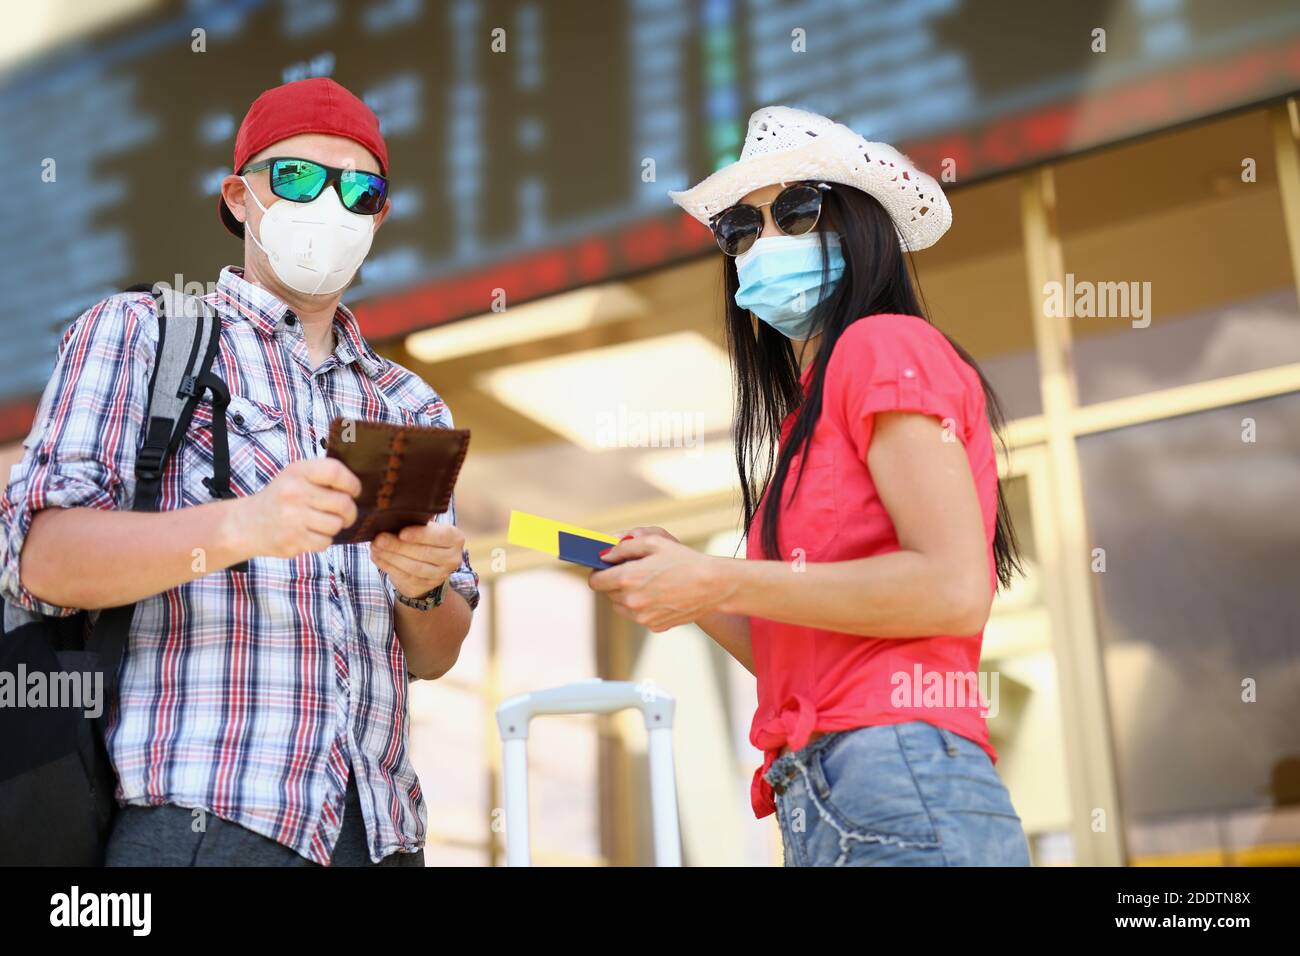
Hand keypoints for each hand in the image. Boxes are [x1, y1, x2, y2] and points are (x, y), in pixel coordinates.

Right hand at [235, 458, 359, 558]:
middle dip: (350, 512)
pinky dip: (323, 541)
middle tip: (345, 515)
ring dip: (335, 527)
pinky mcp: (293, 540)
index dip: (352, 483)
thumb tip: (357, 487)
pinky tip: (310, 534)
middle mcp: (295, 492)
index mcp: (298, 471)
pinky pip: (325, 542)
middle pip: (343, 503)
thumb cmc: (280, 498)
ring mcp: (293, 517)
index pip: (335, 472)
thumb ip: (322, 477)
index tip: (354, 491)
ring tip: (322, 523)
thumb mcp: (295, 476)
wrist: (246, 524)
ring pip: (336, 525)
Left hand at [370, 520, 464, 600]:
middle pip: (424, 553)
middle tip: (379, 539)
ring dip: (391, 557)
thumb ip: (416, 522)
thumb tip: (392, 518)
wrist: (428, 562)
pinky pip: (405, 577)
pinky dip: (389, 566)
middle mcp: (452, 558)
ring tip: (375, 547)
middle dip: (399, 546)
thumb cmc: (424, 537)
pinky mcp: (426, 586)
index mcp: (455, 538)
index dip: (420, 535)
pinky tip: (377, 557)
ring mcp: (440, 575)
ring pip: (414, 567)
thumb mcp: (426, 526)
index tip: (401, 533)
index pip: (440, 536)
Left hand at [587, 527, 733, 631]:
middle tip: (636, 571)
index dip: (599, 572)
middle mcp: (631, 602)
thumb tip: (603, 555)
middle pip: (608, 594)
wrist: (712, 585)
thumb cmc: (683, 560)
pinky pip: (639, 616)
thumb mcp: (653, 543)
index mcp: (627, 579)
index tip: (607, 567)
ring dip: (628, 595)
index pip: (595, 581)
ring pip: (621, 607)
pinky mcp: (654, 626)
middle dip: (616, 582)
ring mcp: (642, 617)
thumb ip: (622, 548)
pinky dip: (644, 606)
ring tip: (650, 582)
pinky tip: (661, 594)